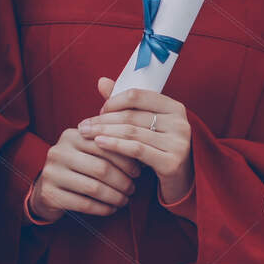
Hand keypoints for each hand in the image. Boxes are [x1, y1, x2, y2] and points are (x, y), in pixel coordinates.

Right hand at [27, 127, 142, 222]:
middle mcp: (58, 151)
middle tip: (132, 189)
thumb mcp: (87, 152)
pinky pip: (84, 204)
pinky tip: (111, 209)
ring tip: (124, 200)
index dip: (126, 160)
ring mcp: (51, 173)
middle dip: (122, 181)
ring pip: (94, 188)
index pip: (105, 146)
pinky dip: (103, 208)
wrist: (47, 189)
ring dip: (115, 197)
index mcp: (71, 136)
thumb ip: (107, 148)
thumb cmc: (76, 168)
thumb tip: (141, 152)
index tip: (138, 172)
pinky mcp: (50, 194)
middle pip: (101, 168)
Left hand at [80, 76, 194, 204]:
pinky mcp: (172, 162)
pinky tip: (99, 143)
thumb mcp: (146, 124)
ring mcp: (178, 143)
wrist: (180, 182)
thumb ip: (126, 103)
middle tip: (83, 125)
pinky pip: (136, 149)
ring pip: (131, 132)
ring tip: (86, 134)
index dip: (114, 101)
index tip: (99, 111)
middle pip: (131, 115)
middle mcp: (180, 123)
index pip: (137, 95)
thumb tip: (101, 81)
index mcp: (175, 108)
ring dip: (104, 132)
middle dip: (103, 120)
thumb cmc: (158, 148)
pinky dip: (114, 145)